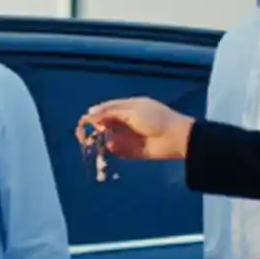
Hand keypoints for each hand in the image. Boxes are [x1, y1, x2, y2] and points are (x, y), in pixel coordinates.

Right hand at [75, 97, 194, 159]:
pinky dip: (113, 148)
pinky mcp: (131, 150)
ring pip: (109, 137)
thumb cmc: (155, 119)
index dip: (95, 113)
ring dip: (104, 138)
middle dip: (97, 127)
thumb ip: (110, 112)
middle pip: (106, 123)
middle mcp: (127, 121)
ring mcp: (129, 136)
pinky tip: (111, 146)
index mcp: (129, 107)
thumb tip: (90, 113)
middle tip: (88, 132)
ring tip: (103, 138)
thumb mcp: (131, 111)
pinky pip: (117, 150)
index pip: (107, 108)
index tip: (85, 120)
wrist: (174, 138)